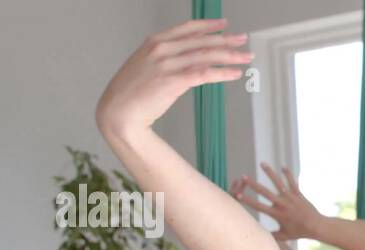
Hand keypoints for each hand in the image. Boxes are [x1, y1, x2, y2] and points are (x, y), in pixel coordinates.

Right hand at [95, 19, 251, 138]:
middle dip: (226, 40)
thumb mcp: (146, 65)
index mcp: (155, 41)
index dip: (208, 25)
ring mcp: (167, 64)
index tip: (224, 24)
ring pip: (206, 56)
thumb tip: (188, 58)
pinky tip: (235, 73)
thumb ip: (165, 57)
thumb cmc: (131, 92)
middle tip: (243, 40)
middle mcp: (162, 49)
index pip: (187, 28)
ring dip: (230, 56)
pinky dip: (222, 73)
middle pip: (201, 41)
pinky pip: (204, 74)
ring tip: (246, 58)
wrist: (119, 110)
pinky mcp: (173, 81)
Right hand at [230, 163, 323, 242]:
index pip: (258, 206)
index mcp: (277, 214)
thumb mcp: (284, 236)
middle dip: (253, 184)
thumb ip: (271, 235)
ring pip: (278, 182)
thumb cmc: (299, 232)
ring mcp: (290, 197)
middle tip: (243, 177)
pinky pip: (292, 182)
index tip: (238, 194)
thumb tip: (259, 237)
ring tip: (262, 163)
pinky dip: (288, 174)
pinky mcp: (298, 194)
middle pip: (265, 192)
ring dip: (269, 172)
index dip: (247, 200)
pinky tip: (283, 166)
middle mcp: (282, 204)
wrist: (316, 226)